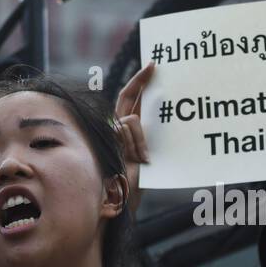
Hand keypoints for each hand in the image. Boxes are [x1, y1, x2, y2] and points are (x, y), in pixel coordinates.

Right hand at [114, 62, 153, 211]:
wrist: (122, 201)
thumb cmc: (135, 183)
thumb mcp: (147, 156)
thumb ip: (145, 136)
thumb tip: (155, 114)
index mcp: (128, 129)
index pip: (131, 99)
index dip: (140, 82)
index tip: (152, 66)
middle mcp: (118, 127)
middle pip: (127, 96)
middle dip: (141, 80)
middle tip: (154, 65)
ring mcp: (112, 132)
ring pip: (131, 118)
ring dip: (141, 139)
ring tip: (143, 160)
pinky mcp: (109, 138)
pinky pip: (128, 127)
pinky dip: (136, 142)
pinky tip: (139, 159)